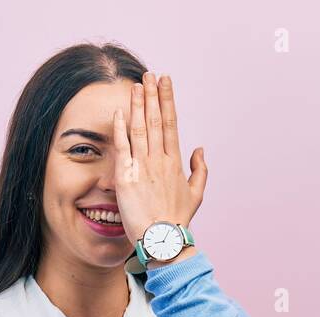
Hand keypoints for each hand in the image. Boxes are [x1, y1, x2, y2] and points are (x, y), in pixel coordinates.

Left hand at [112, 72, 207, 246]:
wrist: (162, 239)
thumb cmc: (177, 220)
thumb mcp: (196, 194)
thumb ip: (200, 170)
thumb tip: (200, 149)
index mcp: (175, 162)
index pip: (171, 123)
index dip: (167, 100)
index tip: (165, 82)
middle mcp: (160, 160)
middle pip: (156, 120)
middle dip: (152, 95)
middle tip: (149, 74)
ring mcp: (143, 168)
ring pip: (140, 129)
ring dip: (138, 105)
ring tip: (135, 85)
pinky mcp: (126, 178)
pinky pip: (122, 148)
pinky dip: (120, 130)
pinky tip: (119, 112)